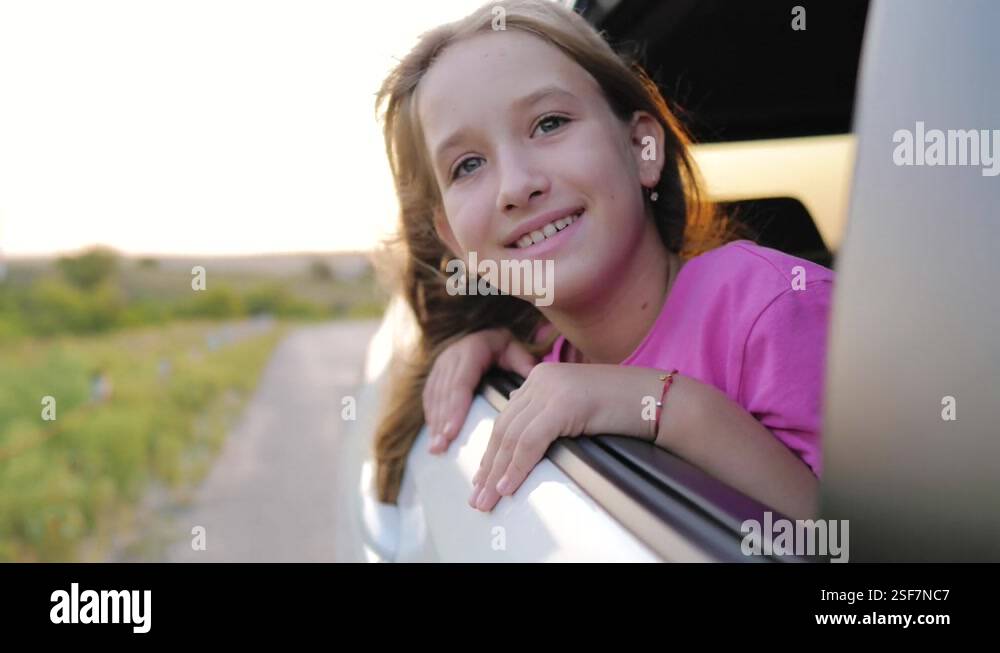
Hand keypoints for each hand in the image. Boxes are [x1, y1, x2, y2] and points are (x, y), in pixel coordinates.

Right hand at [423, 327, 536, 453]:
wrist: (485, 334)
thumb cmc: (504, 347)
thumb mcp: (515, 351)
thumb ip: (524, 363)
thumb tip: (534, 378)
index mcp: (471, 350)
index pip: (461, 383)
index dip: (455, 409)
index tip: (452, 433)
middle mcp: (451, 356)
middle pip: (444, 394)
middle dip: (441, 422)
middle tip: (441, 448)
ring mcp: (440, 365)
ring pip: (434, 396)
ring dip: (434, 423)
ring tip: (436, 448)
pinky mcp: (434, 374)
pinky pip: (430, 397)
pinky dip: (431, 417)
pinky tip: (433, 436)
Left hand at [469, 363, 659, 511]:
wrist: (657, 400)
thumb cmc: (624, 408)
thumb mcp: (576, 408)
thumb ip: (548, 416)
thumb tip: (521, 440)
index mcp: (541, 376)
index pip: (507, 418)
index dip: (493, 452)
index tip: (484, 478)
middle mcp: (541, 378)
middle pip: (504, 427)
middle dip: (489, 465)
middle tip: (479, 495)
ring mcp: (552, 388)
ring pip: (513, 436)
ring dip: (498, 472)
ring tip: (488, 499)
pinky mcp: (564, 403)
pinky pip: (530, 441)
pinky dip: (517, 467)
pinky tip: (508, 486)